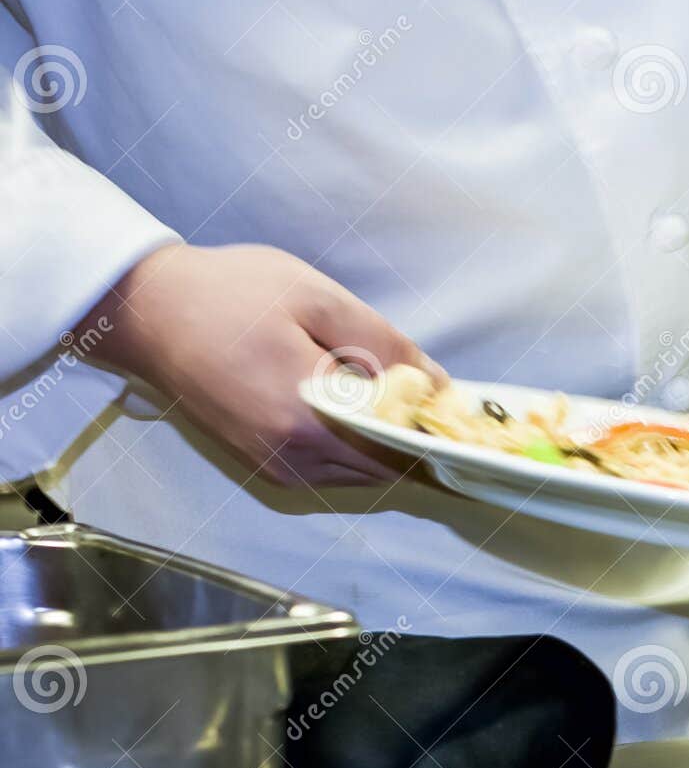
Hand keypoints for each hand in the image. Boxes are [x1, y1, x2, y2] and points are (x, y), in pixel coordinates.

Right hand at [84, 243, 440, 486]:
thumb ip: (384, 344)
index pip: (400, 448)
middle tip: (437, 402)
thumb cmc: (229, 293)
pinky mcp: (264, 465)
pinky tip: (361, 409)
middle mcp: (292, 456)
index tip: (462, 412)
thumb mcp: (316, 298)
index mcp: (307, 416)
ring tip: (401, 400)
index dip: (438, 432)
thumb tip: (438, 382)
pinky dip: (355, 447)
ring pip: (359, 473)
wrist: (146, 310)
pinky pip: (330, 469)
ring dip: (387, 446)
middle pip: (385, 468)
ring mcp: (276, 466)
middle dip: (417, 440)